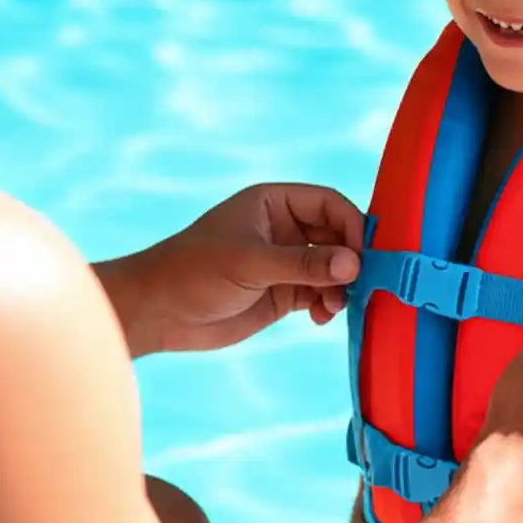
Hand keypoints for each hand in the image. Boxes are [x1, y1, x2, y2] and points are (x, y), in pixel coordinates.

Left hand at [96, 183, 363, 356]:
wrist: (159, 312)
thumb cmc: (195, 271)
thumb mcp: (251, 263)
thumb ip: (303, 264)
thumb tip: (354, 265)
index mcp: (275, 203)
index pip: (329, 204)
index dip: (351, 226)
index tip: (363, 256)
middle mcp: (285, 229)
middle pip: (337, 236)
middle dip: (350, 261)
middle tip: (358, 285)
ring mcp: (285, 262)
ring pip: (332, 268)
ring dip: (340, 287)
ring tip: (332, 307)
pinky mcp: (283, 292)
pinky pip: (320, 293)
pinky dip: (328, 305)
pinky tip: (321, 318)